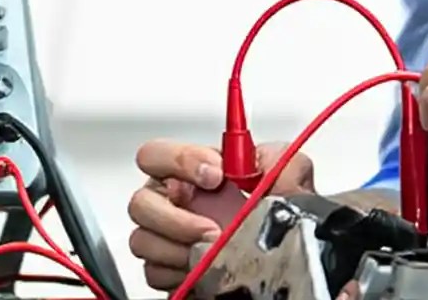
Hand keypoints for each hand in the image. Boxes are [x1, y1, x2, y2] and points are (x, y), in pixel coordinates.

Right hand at [127, 139, 312, 290]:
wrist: (278, 257)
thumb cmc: (274, 214)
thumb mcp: (287, 177)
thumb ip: (278, 158)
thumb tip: (262, 157)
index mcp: (188, 172)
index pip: (156, 154)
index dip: (180, 162)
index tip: (215, 176)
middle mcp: (169, 201)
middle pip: (140, 202)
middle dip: (177, 218)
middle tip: (212, 228)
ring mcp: (163, 236)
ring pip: (143, 240)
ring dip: (179, 249)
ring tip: (213, 251)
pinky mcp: (165, 268)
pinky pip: (154, 272)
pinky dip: (179, 273)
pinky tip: (204, 270)